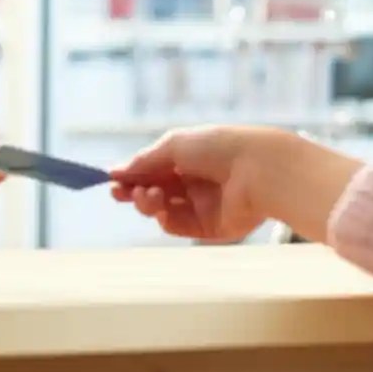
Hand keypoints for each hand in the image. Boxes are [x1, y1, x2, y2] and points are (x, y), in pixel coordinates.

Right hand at [109, 126, 270, 241]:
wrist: (259, 170)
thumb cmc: (219, 147)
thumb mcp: (175, 144)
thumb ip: (145, 160)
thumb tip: (116, 170)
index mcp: (189, 157)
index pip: (154, 169)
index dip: (133, 175)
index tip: (112, 180)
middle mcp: (195, 181)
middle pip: (155, 191)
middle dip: (135, 191)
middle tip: (120, 193)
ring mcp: (203, 205)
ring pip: (164, 210)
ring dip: (148, 204)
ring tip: (148, 197)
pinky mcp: (211, 226)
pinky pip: (180, 227)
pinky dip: (165, 220)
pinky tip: (162, 211)